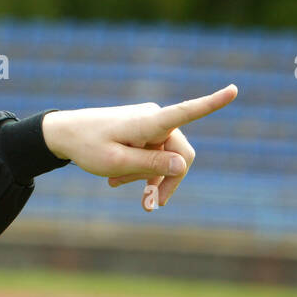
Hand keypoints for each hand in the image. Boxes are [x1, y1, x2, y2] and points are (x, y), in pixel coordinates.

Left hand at [41, 85, 237, 209]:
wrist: (62, 134)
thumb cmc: (86, 147)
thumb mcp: (115, 162)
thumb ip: (150, 164)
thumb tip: (182, 165)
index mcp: (149, 122)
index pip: (185, 112)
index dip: (212, 103)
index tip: (234, 89)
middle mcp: (154, 118)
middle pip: (179, 155)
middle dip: (166, 181)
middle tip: (149, 207)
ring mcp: (149, 124)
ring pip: (164, 158)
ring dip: (147, 177)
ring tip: (117, 187)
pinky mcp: (142, 130)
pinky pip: (152, 154)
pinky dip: (139, 169)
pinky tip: (116, 182)